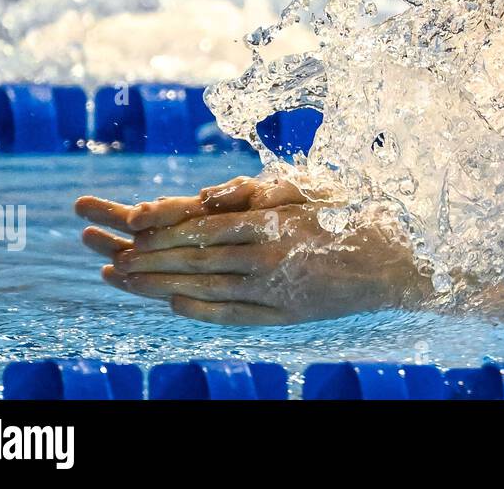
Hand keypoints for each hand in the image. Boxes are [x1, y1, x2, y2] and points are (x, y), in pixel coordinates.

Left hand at [76, 178, 429, 324]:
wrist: (401, 262)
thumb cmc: (357, 215)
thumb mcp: (310, 190)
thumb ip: (259, 192)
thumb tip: (208, 197)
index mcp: (272, 220)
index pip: (200, 225)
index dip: (160, 226)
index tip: (126, 225)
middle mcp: (267, 255)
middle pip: (192, 256)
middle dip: (144, 254)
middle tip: (103, 252)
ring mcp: (274, 288)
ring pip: (204, 285)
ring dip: (159, 282)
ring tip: (122, 278)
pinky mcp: (285, 312)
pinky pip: (233, 313)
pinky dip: (200, 308)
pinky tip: (173, 303)